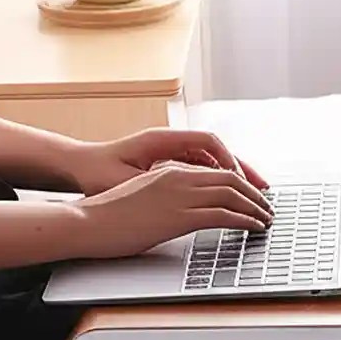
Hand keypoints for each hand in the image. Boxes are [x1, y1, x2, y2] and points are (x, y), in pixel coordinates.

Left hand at [68, 128, 268, 195]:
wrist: (77, 166)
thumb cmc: (95, 171)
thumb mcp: (123, 180)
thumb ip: (153, 182)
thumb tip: (180, 186)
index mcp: (161, 140)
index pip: (208, 142)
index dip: (228, 159)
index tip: (240, 180)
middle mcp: (169, 142)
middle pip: (217, 151)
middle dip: (242, 169)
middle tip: (263, 190)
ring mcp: (170, 152)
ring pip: (211, 161)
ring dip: (233, 176)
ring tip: (253, 196)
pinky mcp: (167, 164)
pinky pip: (200, 169)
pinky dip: (217, 181)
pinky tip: (228, 198)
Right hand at [70, 163, 273, 258]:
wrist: (87, 223)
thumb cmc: (105, 217)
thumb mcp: (138, 200)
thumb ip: (161, 199)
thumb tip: (175, 213)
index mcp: (166, 171)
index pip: (212, 171)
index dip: (237, 182)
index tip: (249, 195)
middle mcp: (177, 177)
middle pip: (228, 179)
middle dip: (252, 193)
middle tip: (266, 206)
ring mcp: (179, 195)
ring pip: (232, 194)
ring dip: (255, 207)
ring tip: (266, 218)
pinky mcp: (180, 216)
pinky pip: (225, 214)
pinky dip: (246, 220)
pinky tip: (255, 227)